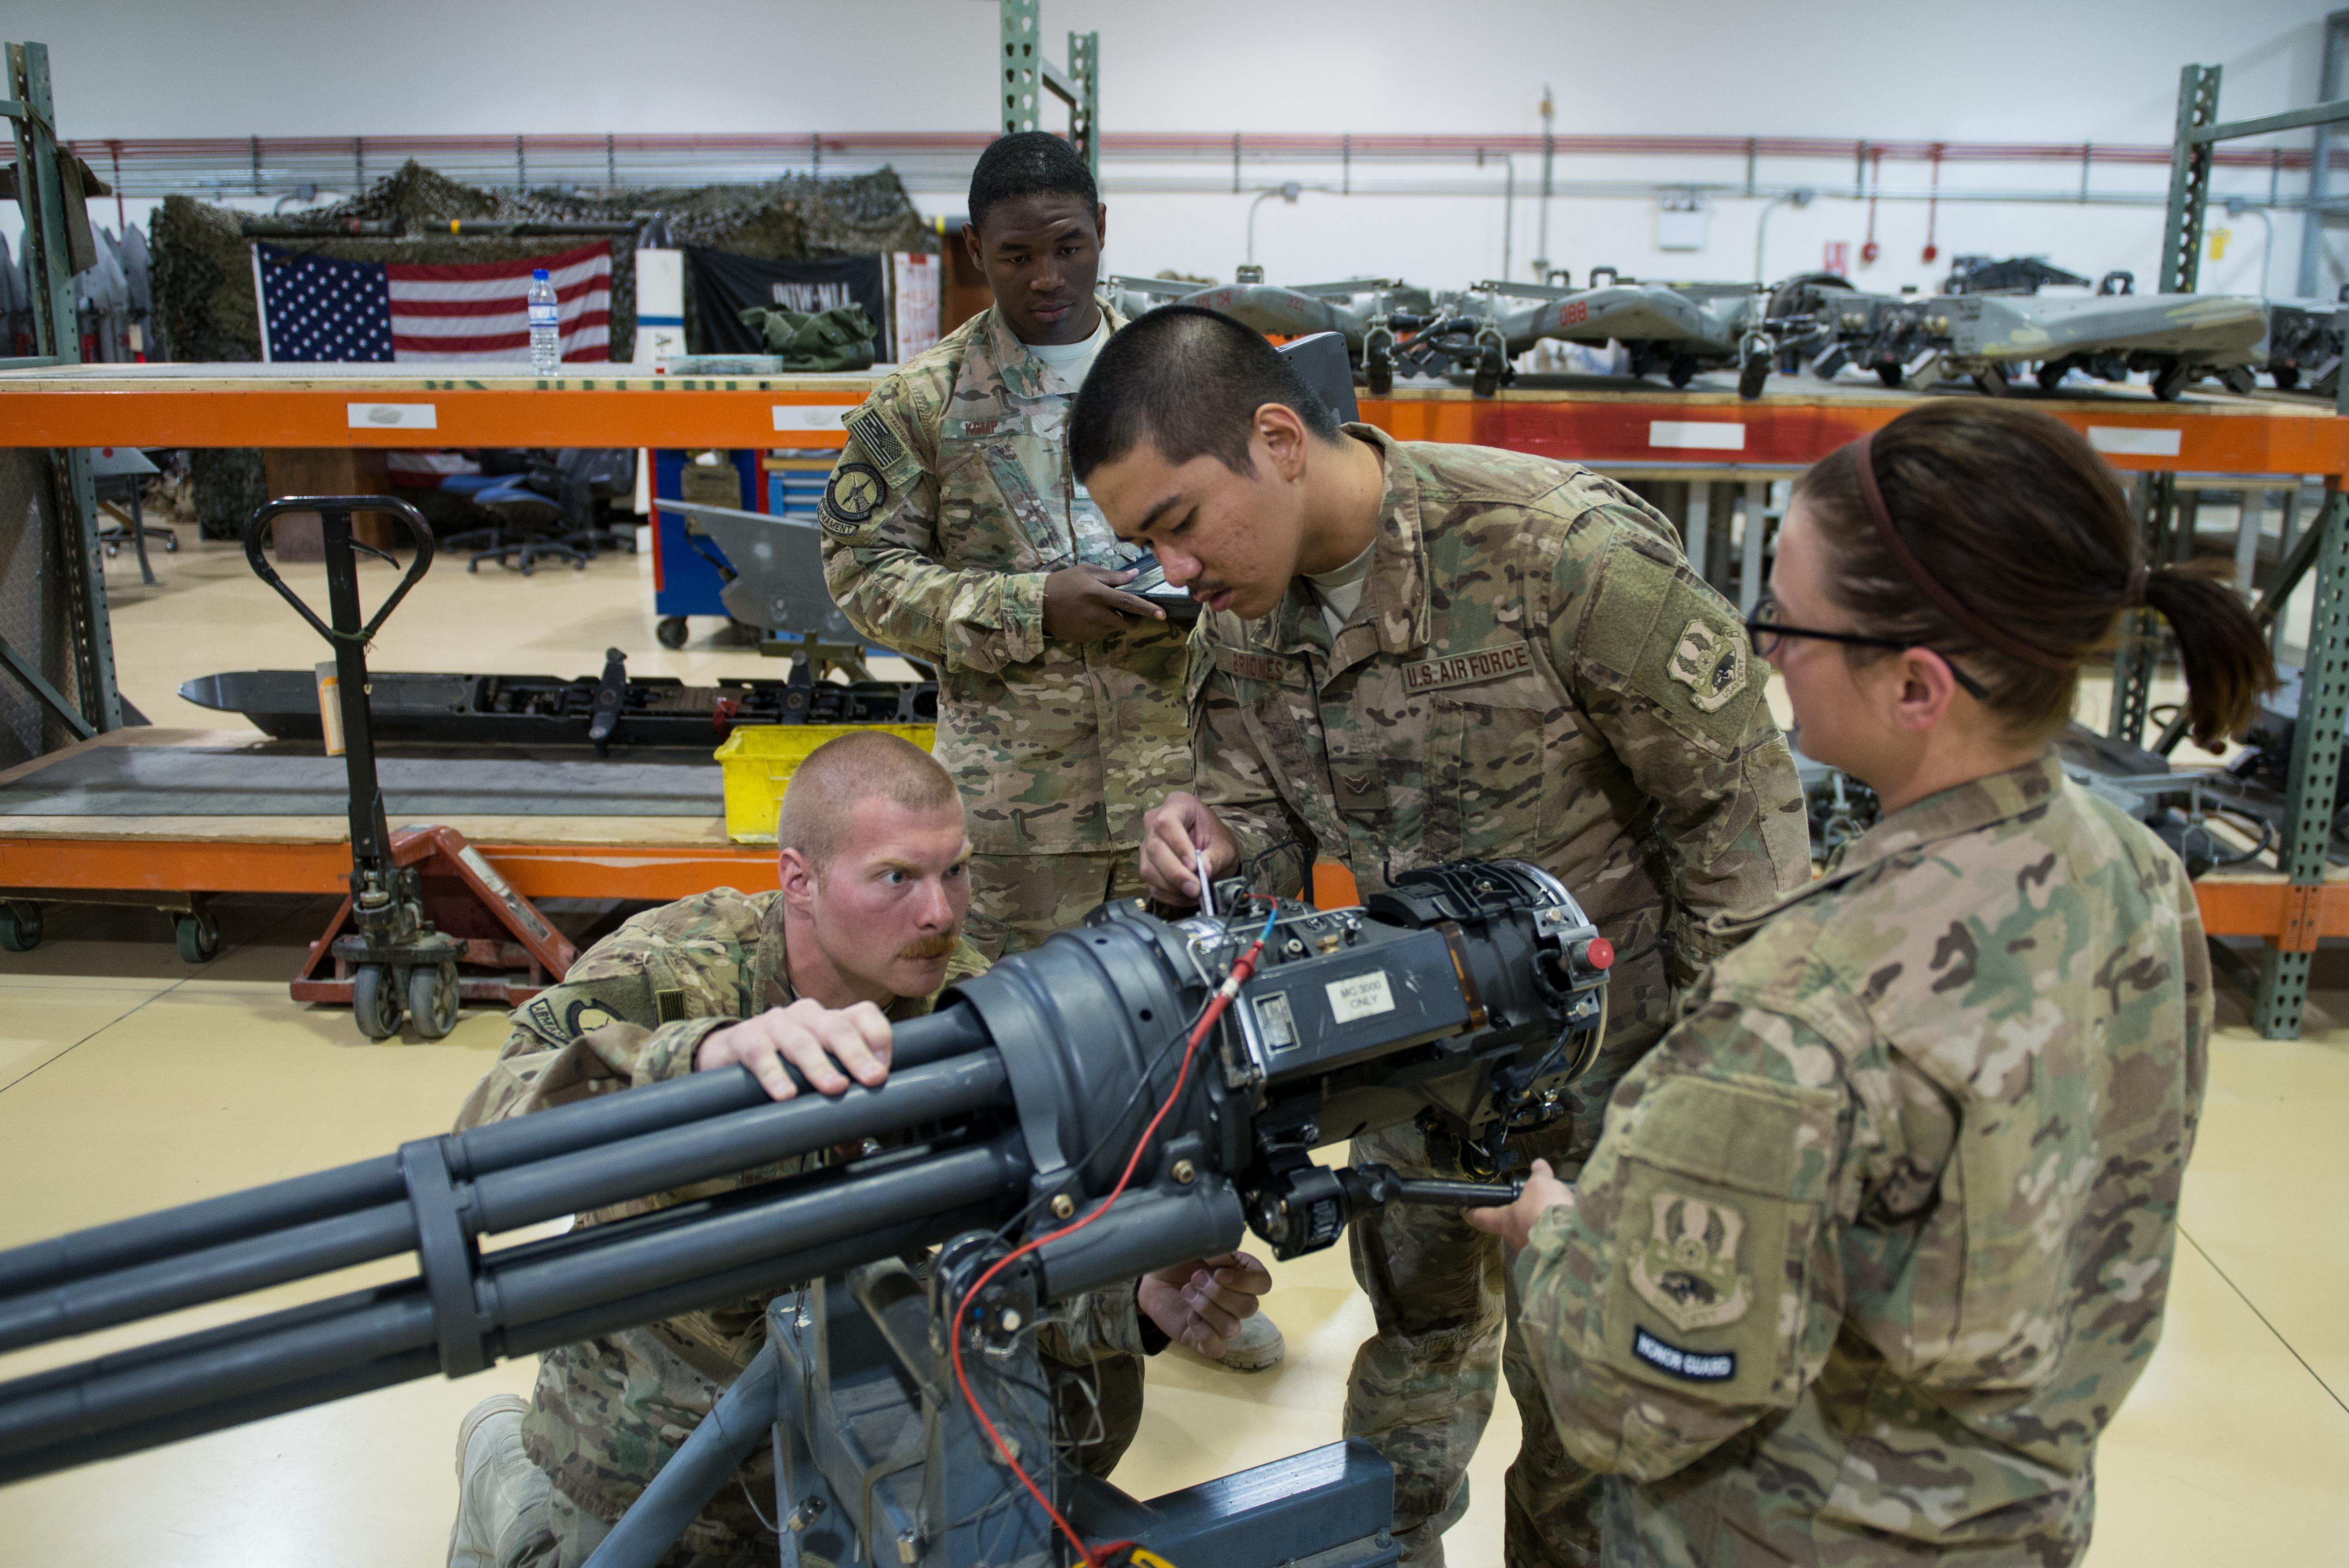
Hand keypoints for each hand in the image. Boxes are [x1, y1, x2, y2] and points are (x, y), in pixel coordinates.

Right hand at [693, 998, 892, 1100]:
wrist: (725, 1054)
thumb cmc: (783, 1067)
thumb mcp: (813, 1078)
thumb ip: (836, 1107)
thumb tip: (855, 1143)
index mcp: (831, 1020)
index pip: (863, 1015)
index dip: (878, 1037)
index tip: (885, 1070)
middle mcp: (807, 1016)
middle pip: (837, 1028)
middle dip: (857, 1054)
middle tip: (873, 1079)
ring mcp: (776, 1024)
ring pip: (802, 1041)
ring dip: (820, 1066)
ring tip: (834, 1088)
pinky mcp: (745, 1039)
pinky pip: (761, 1054)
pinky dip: (774, 1074)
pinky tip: (784, 1095)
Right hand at [1043, 564, 1164, 641]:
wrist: (1039, 604)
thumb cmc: (1063, 582)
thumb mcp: (1086, 571)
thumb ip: (1112, 575)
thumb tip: (1134, 575)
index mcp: (1098, 593)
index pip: (1129, 602)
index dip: (1147, 609)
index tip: (1162, 615)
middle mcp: (1097, 613)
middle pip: (1127, 622)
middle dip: (1135, 619)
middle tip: (1131, 612)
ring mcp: (1091, 628)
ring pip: (1115, 629)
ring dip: (1116, 621)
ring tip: (1103, 610)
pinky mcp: (1086, 638)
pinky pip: (1102, 634)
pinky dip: (1103, 627)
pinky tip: (1090, 617)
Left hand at [1137, 1250, 1271, 1358]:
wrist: (1154, 1278)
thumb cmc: (1179, 1259)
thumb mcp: (1196, 1246)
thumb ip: (1214, 1249)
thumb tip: (1222, 1260)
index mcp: (1242, 1275)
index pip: (1263, 1283)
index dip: (1244, 1281)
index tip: (1217, 1273)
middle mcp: (1237, 1301)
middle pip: (1249, 1307)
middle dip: (1219, 1293)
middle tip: (1195, 1278)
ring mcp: (1221, 1323)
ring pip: (1233, 1328)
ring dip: (1207, 1309)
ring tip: (1186, 1291)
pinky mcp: (1204, 1340)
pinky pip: (1217, 1349)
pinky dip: (1204, 1334)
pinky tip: (1189, 1317)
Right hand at [1138, 790, 1238, 906]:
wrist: (1213, 852)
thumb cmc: (1218, 842)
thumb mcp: (1224, 846)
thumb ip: (1214, 857)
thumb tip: (1202, 872)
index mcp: (1177, 805)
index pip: (1166, 823)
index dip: (1178, 846)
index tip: (1194, 865)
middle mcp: (1155, 821)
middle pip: (1155, 848)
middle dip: (1175, 873)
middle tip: (1196, 888)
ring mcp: (1147, 844)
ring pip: (1148, 869)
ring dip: (1172, 887)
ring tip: (1195, 892)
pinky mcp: (1146, 865)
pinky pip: (1150, 884)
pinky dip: (1169, 895)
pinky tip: (1186, 896)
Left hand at [1462, 1159, 1574, 1251]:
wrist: (1571, 1241)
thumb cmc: (1546, 1211)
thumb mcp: (1541, 1185)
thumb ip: (1539, 1176)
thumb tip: (1538, 1165)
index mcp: (1505, 1221)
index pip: (1481, 1217)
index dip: (1472, 1212)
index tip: (1465, 1209)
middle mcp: (1515, 1239)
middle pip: (1510, 1225)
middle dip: (1519, 1214)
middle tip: (1530, 1201)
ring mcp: (1533, 1251)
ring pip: (1532, 1234)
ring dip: (1540, 1223)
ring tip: (1555, 1209)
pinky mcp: (1552, 1257)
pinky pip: (1550, 1241)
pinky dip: (1556, 1231)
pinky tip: (1567, 1222)